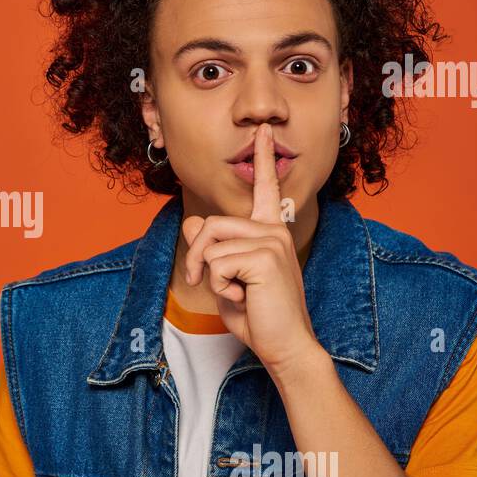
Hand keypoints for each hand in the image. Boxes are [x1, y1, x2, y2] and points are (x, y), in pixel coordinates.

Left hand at [180, 122, 321, 374]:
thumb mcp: (226, 280)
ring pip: (208, 244)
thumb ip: (211, 250)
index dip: (262, 158)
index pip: (264, 189)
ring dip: (207, 275)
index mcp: (270, 232)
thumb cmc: (259, 317)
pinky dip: (219, 286)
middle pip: (208, 224)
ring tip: (234, 293)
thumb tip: (191, 223)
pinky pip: (216, 262)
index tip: (263, 130)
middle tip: (202, 281)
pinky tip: (244, 297)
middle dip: (195, 256)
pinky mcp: (265, 256)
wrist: (285, 346)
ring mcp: (272, 241)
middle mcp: (273, 230)